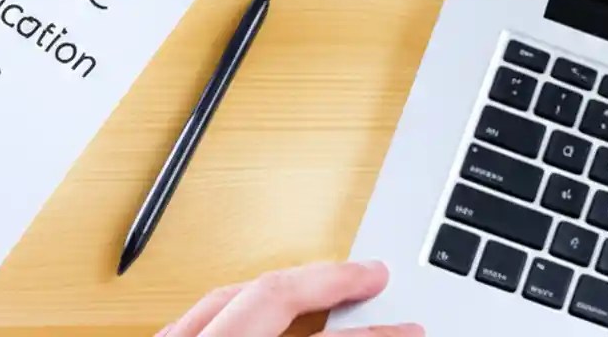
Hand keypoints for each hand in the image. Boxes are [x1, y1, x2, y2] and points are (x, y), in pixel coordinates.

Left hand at [156, 261, 423, 336]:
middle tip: (376, 275)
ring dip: (286, 282)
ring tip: (327, 281)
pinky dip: (238, 300)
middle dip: (332, 279)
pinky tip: (259, 304)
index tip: (408, 330)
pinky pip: (200, 312)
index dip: (373, 335)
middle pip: (272, 293)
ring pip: (229, 293)